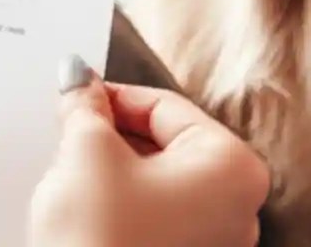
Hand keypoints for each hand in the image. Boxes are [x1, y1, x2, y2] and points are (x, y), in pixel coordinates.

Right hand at [29, 56, 269, 246]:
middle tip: (70, 133)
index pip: (166, 106)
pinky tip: (90, 209)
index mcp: (234, 167)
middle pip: (167, 144)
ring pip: (161, 184)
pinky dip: (126, 206)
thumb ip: (85, 107)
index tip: (76, 94)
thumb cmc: (98, 242)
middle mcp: (240, 209)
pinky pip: (159, 219)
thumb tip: (80, 80)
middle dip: (115, 137)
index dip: (112, 96)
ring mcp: (216, 245)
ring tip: (75, 175)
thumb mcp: (85, 153)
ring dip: (117, 172)